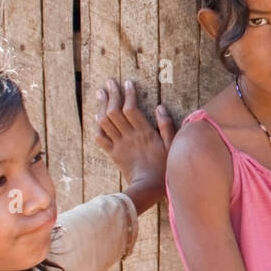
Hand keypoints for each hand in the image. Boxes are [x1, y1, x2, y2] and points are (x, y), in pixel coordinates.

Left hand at [93, 78, 175, 213]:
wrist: (148, 188)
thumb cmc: (164, 167)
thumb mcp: (173, 146)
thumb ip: (167, 126)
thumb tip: (160, 107)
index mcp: (144, 133)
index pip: (131, 109)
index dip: (128, 94)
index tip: (127, 82)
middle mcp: (129, 136)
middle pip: (114, 112)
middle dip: (111, 94)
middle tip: (109, 82)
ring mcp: (119, 145)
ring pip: (104, 122)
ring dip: (101, 106)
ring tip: (100, 93)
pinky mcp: (113, 153)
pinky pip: (100, 138)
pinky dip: (97, 126)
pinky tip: (97, 117)